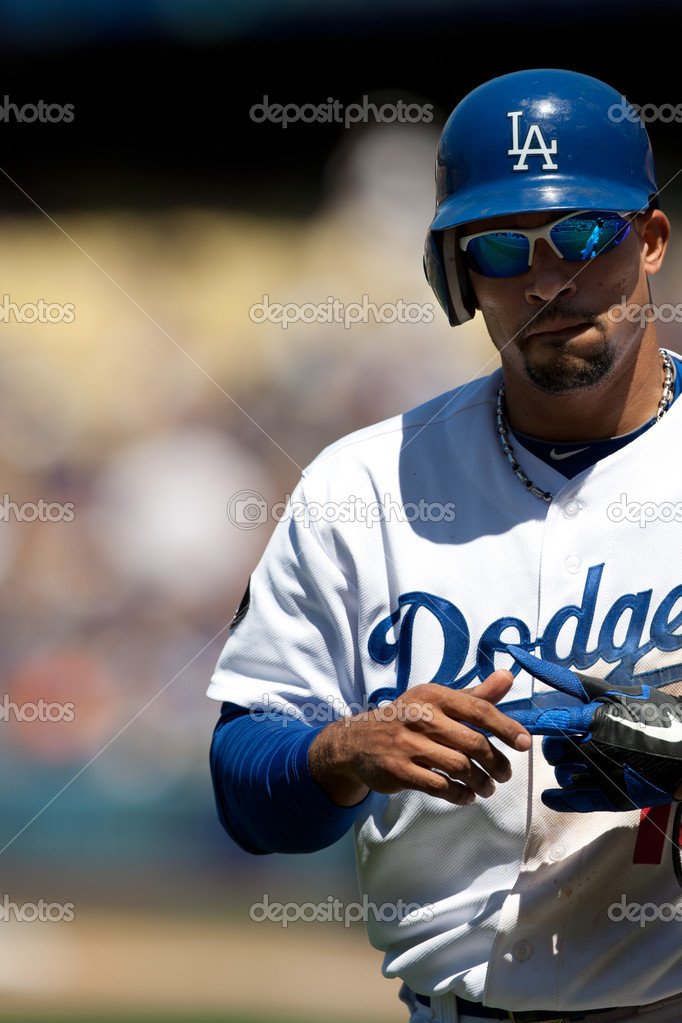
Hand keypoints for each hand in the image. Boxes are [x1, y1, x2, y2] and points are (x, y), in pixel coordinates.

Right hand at [308, 671, 531, 807]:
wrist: (358, 740)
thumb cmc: (408, 718)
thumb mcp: (437, 701)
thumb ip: (474, 694)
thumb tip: (508, 676)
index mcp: (433, 696)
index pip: (478, 709)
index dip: (505, 727)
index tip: (524, 743)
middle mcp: (420, 716)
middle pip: (472, 742)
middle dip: (496, 762)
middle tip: (505, 774)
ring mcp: (407, 744)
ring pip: (459, 766)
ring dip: (481, 781)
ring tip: (488, 788)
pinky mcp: (398, 770)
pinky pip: (439, 786)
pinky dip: (459, 794)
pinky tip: (467, 796)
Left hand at [505, 645, 681, 811]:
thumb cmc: (652, 713)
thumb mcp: (614, 692)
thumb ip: (570, 682)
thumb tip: (529, 662)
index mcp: (595, 719)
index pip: (548, 722)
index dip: (526, 722)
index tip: (507, 720)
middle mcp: (596, 749)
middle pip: (553, 750)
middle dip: (556, 744)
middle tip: (572, 739)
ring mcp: (604, 775)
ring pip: (563, 773)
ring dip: (566, 766)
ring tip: (584, 758)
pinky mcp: (613, 797)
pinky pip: (573, 800)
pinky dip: (559, 797)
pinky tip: (551, 794)